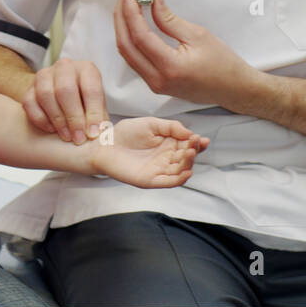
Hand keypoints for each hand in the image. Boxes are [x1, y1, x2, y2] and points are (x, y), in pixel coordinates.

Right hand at [21, 57, 106, 144]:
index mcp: (87, 69)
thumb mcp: (97, 108)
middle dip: (73, 117)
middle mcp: (65, 67)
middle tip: (78, 138)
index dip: (93, 113)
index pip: (91, 89)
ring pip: (46, 95)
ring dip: (57, 119)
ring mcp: (44, 75)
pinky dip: (41, 119)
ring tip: (66, 136)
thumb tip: (101, 133)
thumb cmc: (85, 104)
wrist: (62, 99)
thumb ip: (100, 119)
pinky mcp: (29, 88)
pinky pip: (30, 103)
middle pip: (65, 90)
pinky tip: (51, 130)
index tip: (93, 133)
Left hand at [89, 116, 208, 187]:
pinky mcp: (150, 180)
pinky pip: (168, 182)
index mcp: (168, 144)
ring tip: (190, 153)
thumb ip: (171, 126)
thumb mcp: (151, 124)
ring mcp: (159, 170)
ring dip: (188, 164)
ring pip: (180, 170)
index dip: (196, 143)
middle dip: (193, 152)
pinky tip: (187, 172)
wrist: (104, 144)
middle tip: (194, 144)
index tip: (201, 139)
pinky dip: (179, 179)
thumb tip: (190, 133)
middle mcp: (166, 158)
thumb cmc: (126, 133)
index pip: (187, 145)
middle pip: (186, 158)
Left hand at [113, 0, 257, 106]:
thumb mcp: (198, 35)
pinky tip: (133, 25)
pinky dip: (131, 42)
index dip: (130, 13)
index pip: (139, 37)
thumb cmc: (222, 63)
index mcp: (170, 67)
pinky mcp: (156, 84)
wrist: (233, 89)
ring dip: (123, 30)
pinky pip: (135, 61)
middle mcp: (157, 80)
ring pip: (128, 55)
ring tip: (126, 8)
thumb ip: (170, 20)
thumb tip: (153, 1)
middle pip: (126, 47)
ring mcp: (155, 85)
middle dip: (121, 19)